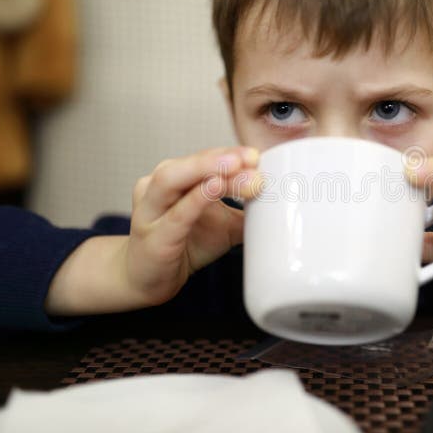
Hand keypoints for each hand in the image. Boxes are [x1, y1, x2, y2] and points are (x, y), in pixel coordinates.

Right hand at [124, 146, 261, 305]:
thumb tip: (286, 205)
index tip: (258, 156)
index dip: (231, 155)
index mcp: (175, 178)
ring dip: (206, 171)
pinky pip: (174, 215)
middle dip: (220, 158)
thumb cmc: (183, 243)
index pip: (205, 160)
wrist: (146, 277)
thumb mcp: (223, 225)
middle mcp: (157, 188)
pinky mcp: (153, 238)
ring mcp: (150, 212)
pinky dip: (195, 201)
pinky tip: (213, 190)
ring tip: (234, 167)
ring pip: (173, 180)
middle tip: (250, 158)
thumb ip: (248, 213)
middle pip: (188, 164)